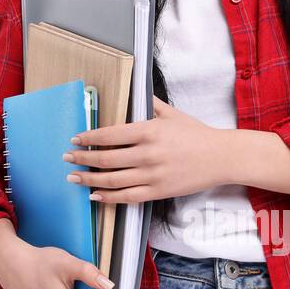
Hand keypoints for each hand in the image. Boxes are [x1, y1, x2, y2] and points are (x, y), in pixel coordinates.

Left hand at [63, 95, 232, 203]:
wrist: (222, 157)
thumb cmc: (196, 133)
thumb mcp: (171, 113)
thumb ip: (149, 104)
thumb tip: (133, 91)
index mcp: (148, 131)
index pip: (109, 135)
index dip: (88, 138)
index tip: (75, 138)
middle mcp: (147, 153)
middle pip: (106, 158)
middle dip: (82, 159)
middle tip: (67, 158)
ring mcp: (153, 175)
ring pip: (113, 180)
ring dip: (89, 180)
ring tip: (73, 178)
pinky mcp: (159, 191)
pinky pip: (128, 196)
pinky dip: (109, 197)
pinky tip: (95, 195)